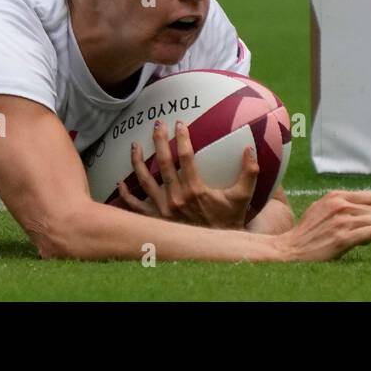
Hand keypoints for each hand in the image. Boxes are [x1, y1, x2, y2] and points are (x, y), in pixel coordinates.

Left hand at [114, 119, 258, 228]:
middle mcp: (176, 198)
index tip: (180, 124)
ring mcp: (163, 209)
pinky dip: (126, 195)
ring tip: (134, 145)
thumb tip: (250, 148)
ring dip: (138, 161)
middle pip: (163, 163)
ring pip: (145, 181)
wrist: (216, 247)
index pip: (186, 157)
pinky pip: (136, 206)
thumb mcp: (243, 197)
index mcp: (195, 189)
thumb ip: (249, 172)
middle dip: (159, 140)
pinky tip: (120, 181)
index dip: (182, 138)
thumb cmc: (229, 219)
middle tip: (158, 124)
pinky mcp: (156, 219)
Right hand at [275, 190, 370, 261]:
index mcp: (336, 196)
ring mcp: (342, 222)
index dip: (370, 210)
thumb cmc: (309, 229)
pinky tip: (357, 243)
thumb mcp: (322, 205)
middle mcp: (341, 206)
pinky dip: (368, 239)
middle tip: (358, 231)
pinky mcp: (343, 239)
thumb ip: (341, 202)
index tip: (361, 219)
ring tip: (357, 237)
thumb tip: (365, 202)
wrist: (292, 248)